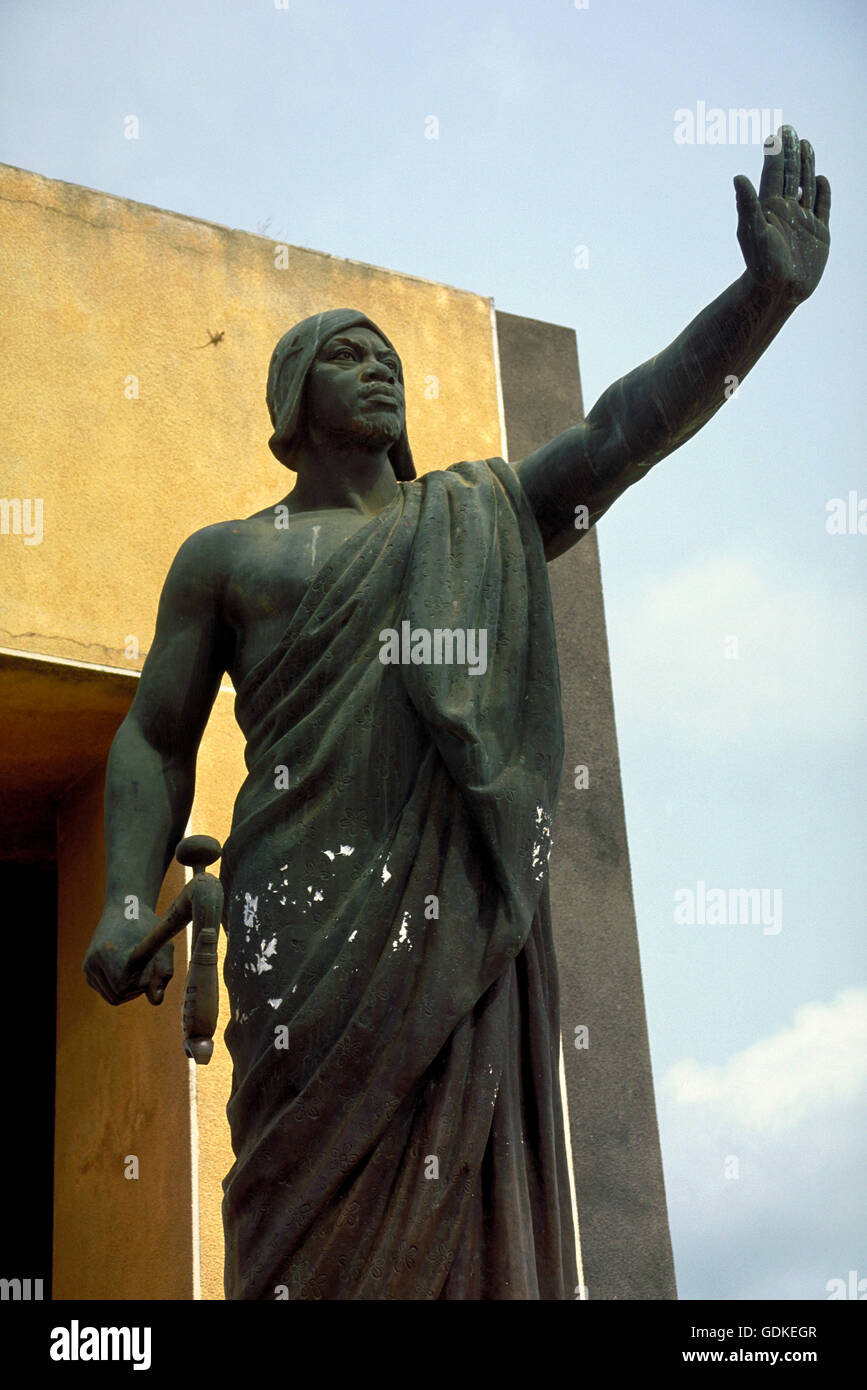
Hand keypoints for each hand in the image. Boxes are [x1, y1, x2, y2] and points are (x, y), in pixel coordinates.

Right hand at [83, 907, 173, 1006]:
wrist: (126, 910)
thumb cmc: (149, 928)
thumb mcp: (163, 947)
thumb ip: (163, 974)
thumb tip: (156, 1001)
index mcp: (108, 954)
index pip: (123, 990)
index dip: (140, 983)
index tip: (149, 965)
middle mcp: (92, 961)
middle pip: (116, 997)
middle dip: (134, 989)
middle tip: (145, 968)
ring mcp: (88, 966)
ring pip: (110, 996)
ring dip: (127, 988)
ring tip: (137, 967)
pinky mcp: (87, 970)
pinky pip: (106, 991)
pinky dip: (119, 985)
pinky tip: (126, 968)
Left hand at [734, 125, 829, 303]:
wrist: (779, 291)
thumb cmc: (761, 264)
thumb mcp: (753, 232)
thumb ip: (747, 204)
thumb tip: (737, 177)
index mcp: (769, 208)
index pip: (774, 174)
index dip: (775, 154)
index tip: (775, 134)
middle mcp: (786, 210)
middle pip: (790, 175)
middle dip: (791, 153)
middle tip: (790, 130)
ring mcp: (803, 220)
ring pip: (807, 186)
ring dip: (806, 165)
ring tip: (807, 144)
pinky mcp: (819, 233)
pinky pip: (822, 206)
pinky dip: (823, 192)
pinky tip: (820, 178)